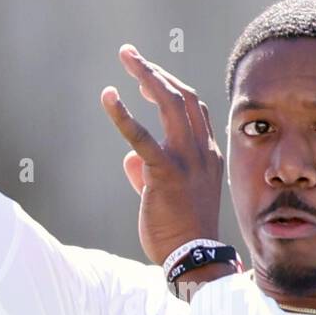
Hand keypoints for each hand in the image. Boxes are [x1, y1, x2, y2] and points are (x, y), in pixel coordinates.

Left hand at [101, 46, 223, 266]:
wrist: (193, 259)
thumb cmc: (180, 233)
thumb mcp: (168, 197)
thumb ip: (149, 173)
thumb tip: (129, 158)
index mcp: (207, 156)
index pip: (193, 109)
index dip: (170, 87)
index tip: (148, 78)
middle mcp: (201, 151)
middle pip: (183, 96)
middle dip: (156, 71)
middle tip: (130, 55)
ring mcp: (186, 160)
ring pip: (170, 103)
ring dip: (147, 74)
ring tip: (126, 57)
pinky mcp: (164, 173)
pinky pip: (142, 137)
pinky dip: (123, 114)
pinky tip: (108, 96)